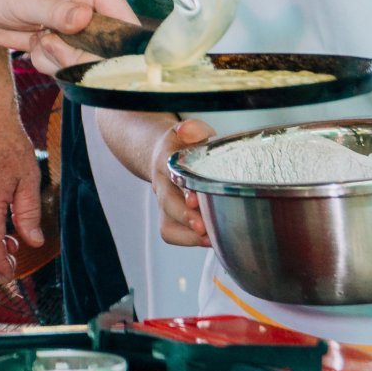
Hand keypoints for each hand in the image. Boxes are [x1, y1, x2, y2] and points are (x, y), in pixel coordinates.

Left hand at [0, 0, 132, 52]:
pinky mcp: (58, 44)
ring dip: (59, 61)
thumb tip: (86, 18)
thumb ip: (57, 12)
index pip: (121, 14)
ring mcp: (73, 28)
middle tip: (49, 44)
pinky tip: (32, 46)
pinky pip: (65, 67)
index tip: (102, 58)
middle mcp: (86, 7)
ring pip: (85, 61)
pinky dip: (47, 64)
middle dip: (78, 55)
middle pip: (106, 46)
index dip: (118, 41)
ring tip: (37, 42)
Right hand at [152, 118, 213, 246]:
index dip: (183, 188)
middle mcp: (162, 183)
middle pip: (168, 203)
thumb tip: (188, 130)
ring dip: (188, 235)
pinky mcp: (169, 217)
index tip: (196, 199)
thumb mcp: (190, 131)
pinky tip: (210, 240)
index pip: (171, 173)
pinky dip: (188, 240)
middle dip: (185, 216)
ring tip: (210, 239)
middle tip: (204, 226)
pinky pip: (171, 233)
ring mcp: (164, 203)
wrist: (161, 154)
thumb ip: (192, 129)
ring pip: (167, 224)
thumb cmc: (184, 144)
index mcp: (166, 159)